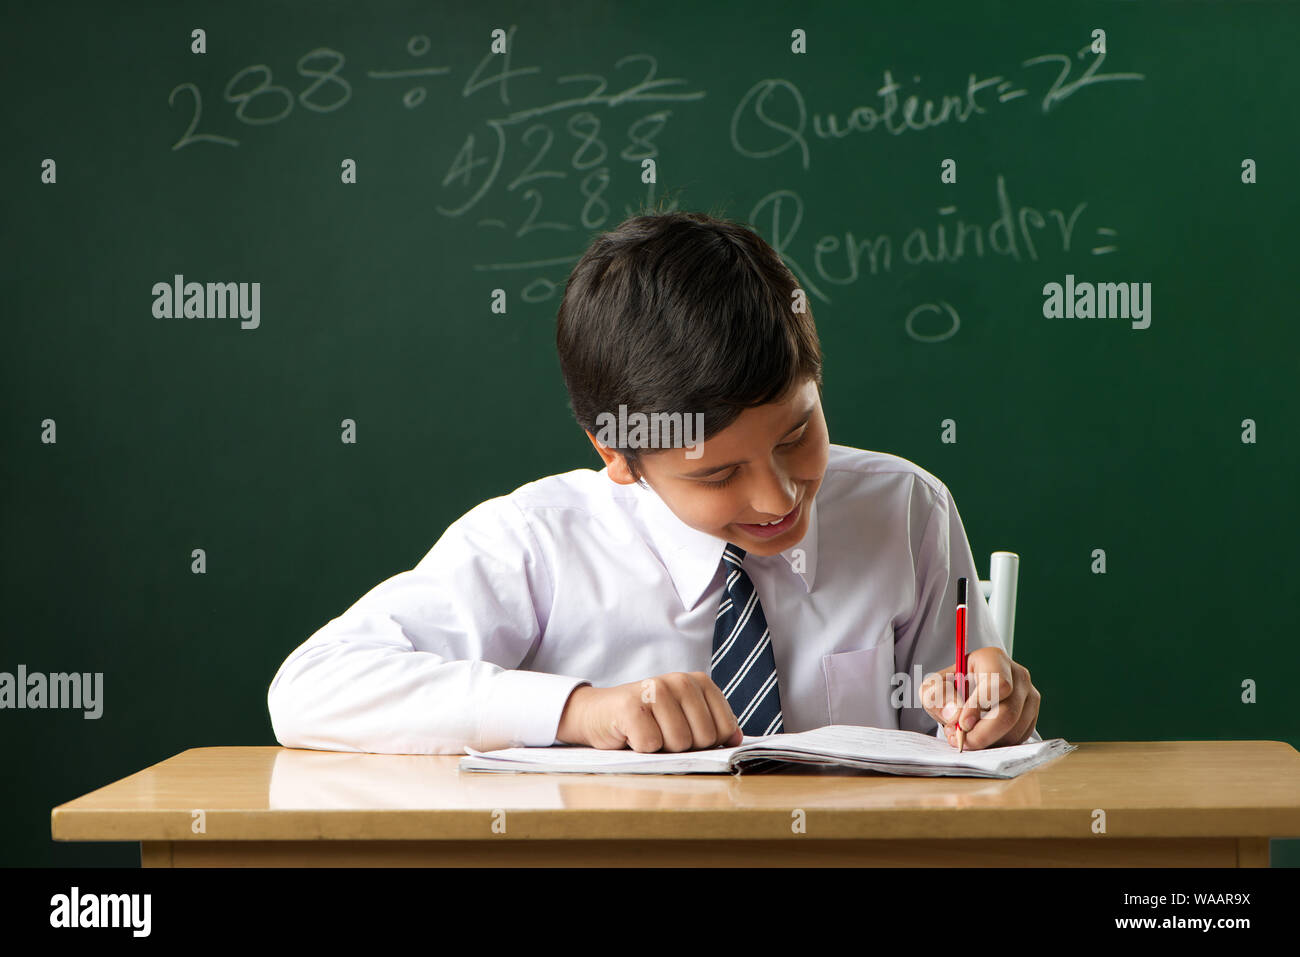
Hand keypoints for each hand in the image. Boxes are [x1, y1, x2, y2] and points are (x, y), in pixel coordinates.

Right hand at [555, 672, 743, 751]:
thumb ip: (712, 726)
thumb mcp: (683, 719)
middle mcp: (679, 680)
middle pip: (703, 738)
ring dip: (660, 749)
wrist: (596, 714)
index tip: (685, 735)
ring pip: (678, 743)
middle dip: (682, 747)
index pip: (724, 729)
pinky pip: (650, 744)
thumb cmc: (645, 721)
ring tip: (646, 733)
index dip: (706, 743)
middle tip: (661, 734)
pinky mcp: (631, 706)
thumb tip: (737, 740)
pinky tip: (630, 735)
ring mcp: (654, 690)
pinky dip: (639, 749)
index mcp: (697, 682)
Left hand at [920, 646, 1040, 749]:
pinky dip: (998, 744)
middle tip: (961, 741)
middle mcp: (1018, 675)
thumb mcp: (933, 688)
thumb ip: (937, 696)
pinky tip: (979, 739)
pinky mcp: (1031, 716)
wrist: (963, 695)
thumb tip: (955, 714)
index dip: (980, 706)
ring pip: (1015, 729)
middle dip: (983, 734)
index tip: (962, 724)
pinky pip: (1019, 738)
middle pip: (1009, 712)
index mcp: (993, 659)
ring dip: (988, 742)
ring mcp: (1029, 696)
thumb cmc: (949, 687)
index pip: (998, 684)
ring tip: (965, 739)